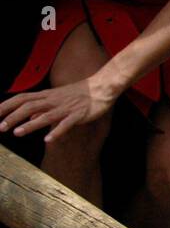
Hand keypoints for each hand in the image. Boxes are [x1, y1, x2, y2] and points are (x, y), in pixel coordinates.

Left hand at [0, 75, 118, 141]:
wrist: (103, 87)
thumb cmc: (80, 94)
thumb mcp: (58, 99)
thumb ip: (42, 109)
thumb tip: (27, 118)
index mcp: (47, 96)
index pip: (22, 99)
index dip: (7, 106)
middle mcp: (54, 101)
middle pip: (29, 107)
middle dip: (13, 117)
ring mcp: (66, 108)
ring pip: (45, 115)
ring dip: (30, 124)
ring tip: (17, 133)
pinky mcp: (79, 115)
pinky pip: (66, 124)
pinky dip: (57, 131)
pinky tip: (48, 140)